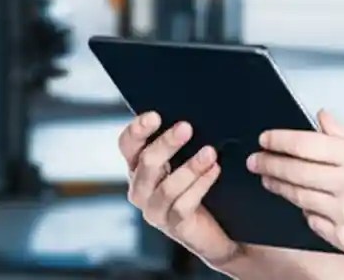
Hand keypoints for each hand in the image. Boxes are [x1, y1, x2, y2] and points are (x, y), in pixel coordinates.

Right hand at [118, 111, 243, 270]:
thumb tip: (188, 116)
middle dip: (167, 144)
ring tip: (210, 153)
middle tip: (187, 127)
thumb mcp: (184, 159)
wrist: (216, 226)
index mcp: (138, 167)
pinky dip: (200, 186)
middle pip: (147, 163)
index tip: (155, 116)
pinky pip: (183, 205)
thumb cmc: (197, 184)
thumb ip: (180, 141)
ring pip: (166, 187)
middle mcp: (140, 189)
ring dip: (189, 168)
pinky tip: (215, 171)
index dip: (137, 130)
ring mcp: (154, 210)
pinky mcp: (173, 226)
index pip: (127, 145)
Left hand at [247, 109, 343, 271]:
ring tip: (269, 179)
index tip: (266, 139)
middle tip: (256, 160)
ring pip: (299, 197)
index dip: (280, 140)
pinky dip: (306, 212)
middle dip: (269, 163)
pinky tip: (304, 204)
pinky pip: (313, 223)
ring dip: (280, 186)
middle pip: (296, 171)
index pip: (307, 144)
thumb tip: (321, 118)